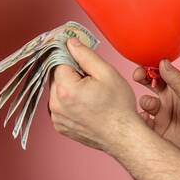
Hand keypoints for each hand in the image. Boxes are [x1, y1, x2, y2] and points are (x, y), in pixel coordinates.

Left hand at [48, 37, 148, 153]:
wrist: (123, 137)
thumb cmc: (119, 107)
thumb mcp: (106, 73)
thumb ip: (85, 55)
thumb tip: (71, 43)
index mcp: (66, 89)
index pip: (59, 61)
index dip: (71, 56)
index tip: (80, 55)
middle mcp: (56, 105)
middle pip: (57, 76)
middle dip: (71, 72)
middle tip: (91, 79)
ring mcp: (57, 117)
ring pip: (58, 91)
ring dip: (69, 87)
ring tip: (91, 94)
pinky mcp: (60, 126)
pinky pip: (60, 105)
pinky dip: (69, 101)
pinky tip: (86, 105)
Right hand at [131, 59, 179, 161]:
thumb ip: (176, 79)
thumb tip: (162, 62)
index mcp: (179, 88)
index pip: (162, 72)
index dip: (152, 66)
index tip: (146, 65)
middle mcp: (169, 100)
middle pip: (150, 83)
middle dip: (142, 77)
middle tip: (138, 76)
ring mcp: (162, 115)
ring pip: (145, 102)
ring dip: (146, 101)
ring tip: (153, 106)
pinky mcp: (157, 130)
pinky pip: (143, 122)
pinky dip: (140, 119)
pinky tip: (146, 119)